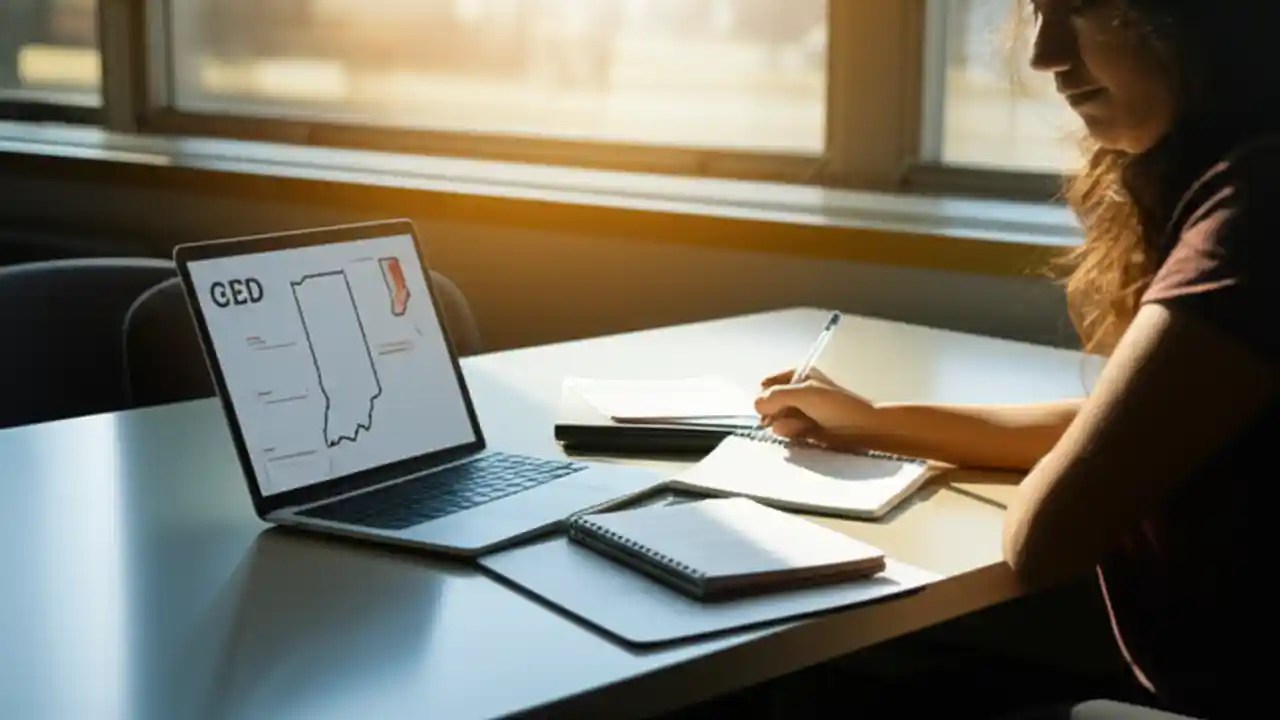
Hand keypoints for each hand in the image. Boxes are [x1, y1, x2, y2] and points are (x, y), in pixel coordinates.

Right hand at [755, 369, 880, 448]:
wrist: (864, 430)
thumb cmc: (839, 408)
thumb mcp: (806, 394)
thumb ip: (777, 396)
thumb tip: (757, 405)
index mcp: (799, 376)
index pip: (767, 384)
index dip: (765, 396)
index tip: (771, 405)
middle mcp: (797, 393)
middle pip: (768, 405)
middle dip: (776, 413)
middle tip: (793, 416)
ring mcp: (800, 413)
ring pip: (775, 421)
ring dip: (787, 426)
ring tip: (804, 427)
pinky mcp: (804, 431)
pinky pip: (786, 434)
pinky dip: (793, 435)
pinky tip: (806, 435)